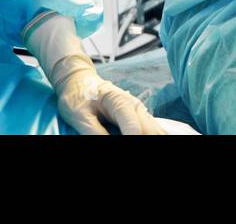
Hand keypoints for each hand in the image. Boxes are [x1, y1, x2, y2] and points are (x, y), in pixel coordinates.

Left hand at [23, 12, 163, 134]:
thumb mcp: (79, 116)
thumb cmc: (77, 96)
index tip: (130, 147)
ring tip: (159, 146)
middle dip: (148, 140)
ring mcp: (139, 110)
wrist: (78, 81)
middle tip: (144, 155)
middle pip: (150, 131)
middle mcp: (134, 105)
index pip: (134, 129)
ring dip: (154, 136)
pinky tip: (155, 137)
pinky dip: (155, 134)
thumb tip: (109, 143)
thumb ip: (95, 132)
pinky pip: (153, 129)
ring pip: (156, 130)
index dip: (134, 140)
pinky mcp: (139, 116)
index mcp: (119, 102)